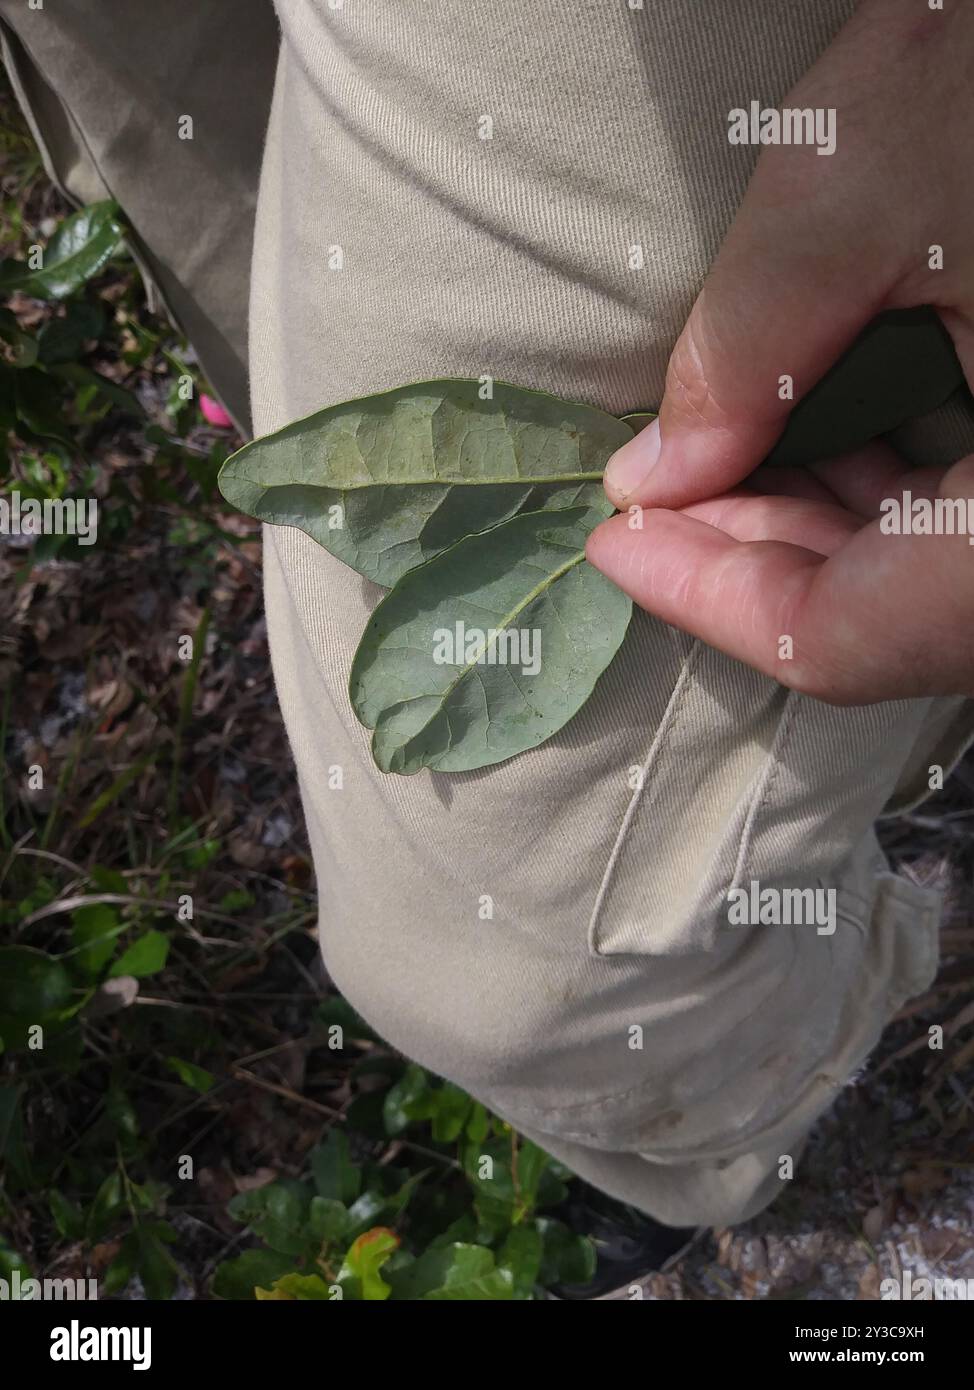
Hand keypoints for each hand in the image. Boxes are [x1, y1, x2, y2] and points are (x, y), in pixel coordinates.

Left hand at [586, 0, 973, 704]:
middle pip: (891, 617)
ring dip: (817, 524)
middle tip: (659, 490)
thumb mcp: (878, 173)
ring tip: (723, 453)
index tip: (616, 541)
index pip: (855, 637)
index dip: (713, 599)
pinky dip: (890, 486)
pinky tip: (825, 423)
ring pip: (934, 576)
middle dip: (753, 554)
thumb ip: (750, 343)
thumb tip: (659, 472)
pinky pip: (973, 517)